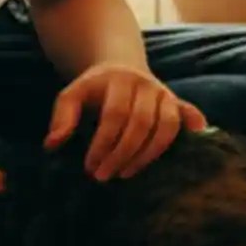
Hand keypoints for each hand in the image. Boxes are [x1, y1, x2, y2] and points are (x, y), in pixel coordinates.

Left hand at [44, 63, 205, 180]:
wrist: (119, 69)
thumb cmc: (93, 90)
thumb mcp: (72, 95)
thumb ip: (62, 116)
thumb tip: (52, 145)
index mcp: (118, 80)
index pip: (114, 115)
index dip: (103, 143)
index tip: (90, 167)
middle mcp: (145, 84)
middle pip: (140, 123)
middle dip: (123, 153)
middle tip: (105, 176)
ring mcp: (164, 93)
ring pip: (165, 125)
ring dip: (148, 154)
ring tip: (127, 174)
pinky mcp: (176, 101)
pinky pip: (189, 113)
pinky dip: (193, 126)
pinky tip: (193, 142)